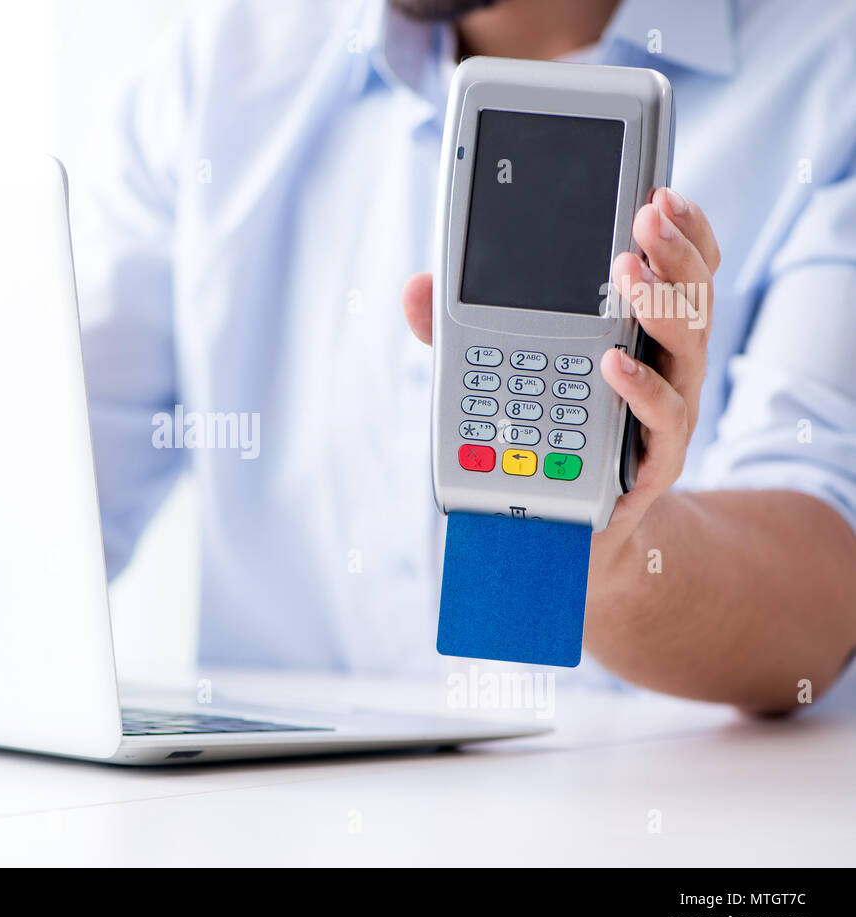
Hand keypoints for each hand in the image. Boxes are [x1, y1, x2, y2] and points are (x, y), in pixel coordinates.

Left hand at [402, 187, 718, 548]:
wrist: (567, 531)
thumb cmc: (543, 437)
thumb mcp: (496, 372)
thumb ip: (460, 331)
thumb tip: (416, 289)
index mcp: (638, 332)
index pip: (677, 271)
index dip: (680, 230)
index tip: (660, 193)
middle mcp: (664, 364)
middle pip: (692, 296)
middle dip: (673, 251)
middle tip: (647, 216)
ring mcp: (665, 411)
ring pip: (685, 348)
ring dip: (658, 306)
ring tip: (628, 274)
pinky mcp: (654, 460)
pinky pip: (661, 419)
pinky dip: (640, 389)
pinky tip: (611, 364)